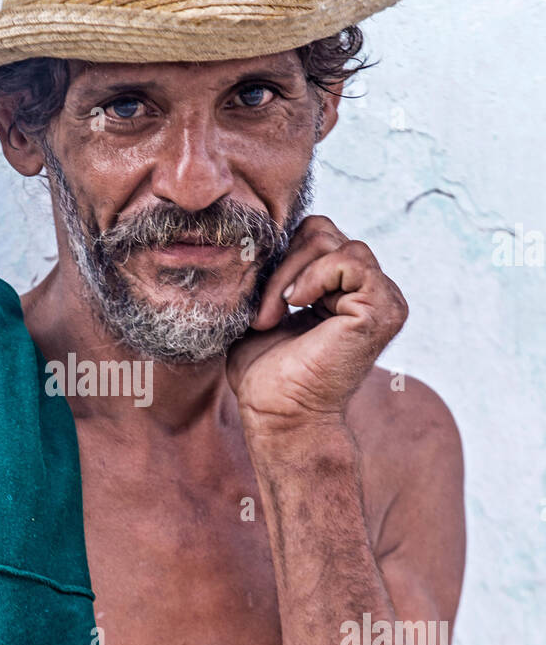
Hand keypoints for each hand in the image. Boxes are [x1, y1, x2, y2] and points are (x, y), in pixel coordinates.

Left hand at [225, 215, 407, 432]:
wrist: (279, 413)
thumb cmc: (267, 373)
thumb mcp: (265, 309)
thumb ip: (274, 272)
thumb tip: (260, 238)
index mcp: (346, 289)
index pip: (315, 235)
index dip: (279, 258)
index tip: (260, 303)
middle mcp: (371, 290)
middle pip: (322, 231)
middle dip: (282, 264)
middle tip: (264, 311)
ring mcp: (383, 298)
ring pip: (332, 241)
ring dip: (290, 274)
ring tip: (274, 313)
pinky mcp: (383, 307)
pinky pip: (349, 259)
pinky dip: (313, 276)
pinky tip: (297, 305)